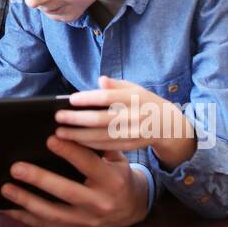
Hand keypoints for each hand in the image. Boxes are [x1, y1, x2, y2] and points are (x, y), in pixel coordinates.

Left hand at [1, 136, 147, 226]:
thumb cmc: (119, 176)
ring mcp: (87, 222)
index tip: (49, 139)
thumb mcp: (118, 158)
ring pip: (53, 213)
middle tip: (16, 168)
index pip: (88, 165)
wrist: (133, 209)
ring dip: (26, 201)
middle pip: (66, 192)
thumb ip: (98, 144)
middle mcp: (100, 204)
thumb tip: (72, 126)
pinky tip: (8, 208)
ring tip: (6, 188)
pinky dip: (26, 218)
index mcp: (112, 182)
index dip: (69, 151)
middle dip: (39, 179)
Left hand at [52, 76, 195, 169]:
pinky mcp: (131, 146)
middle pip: (101, 119)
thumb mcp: (135, 88)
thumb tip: (100, 79)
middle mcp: (133, 116)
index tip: (70, 100)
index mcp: (133, 98)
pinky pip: (107, 146)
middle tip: (58, 117)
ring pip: (101, 136)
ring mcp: (132, 133)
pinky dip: (90, 145)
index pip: (107, 98)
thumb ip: (115, 85)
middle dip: (77, 119)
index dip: (88, 98)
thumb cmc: (145, 102)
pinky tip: (76, 143)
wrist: (168, 125)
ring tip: (61, 133)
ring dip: (79, 136)